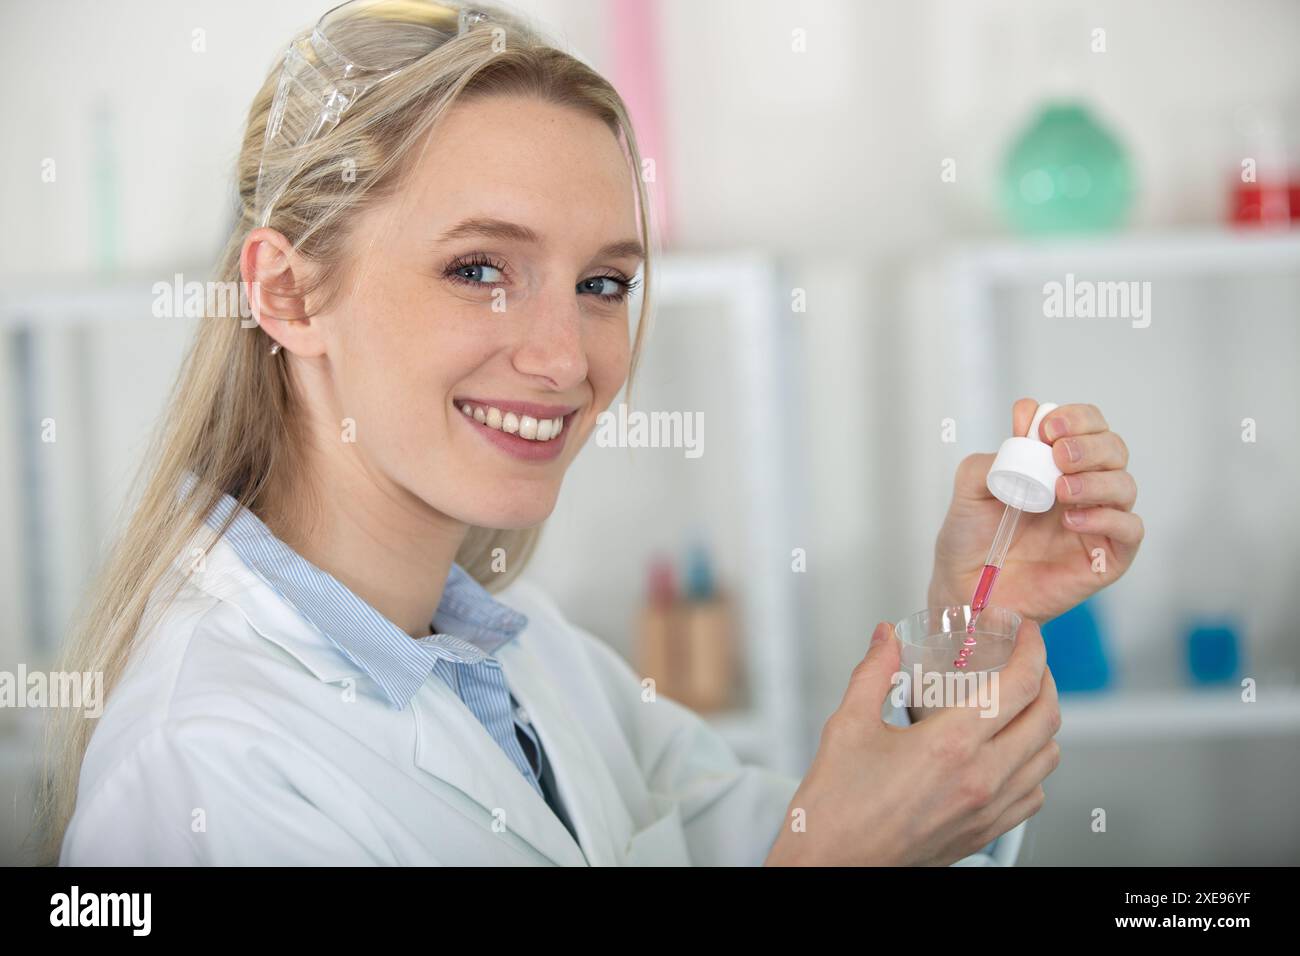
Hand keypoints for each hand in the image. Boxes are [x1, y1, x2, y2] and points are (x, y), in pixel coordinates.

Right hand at [765, 620, 1059, 865]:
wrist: (832, 865)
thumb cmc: (836, 806)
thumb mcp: (848, 725)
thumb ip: (874, 672)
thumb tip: (887, 637)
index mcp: (950, 745)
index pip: (1018, 686)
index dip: (1031, 650)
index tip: (1025, 632)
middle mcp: (981, 779)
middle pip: (1046, 718)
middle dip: (1044, 678)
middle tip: (1026, 659)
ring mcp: (988, 811)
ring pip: (1048, 758)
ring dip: (1043, 722)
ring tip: (1021, 703)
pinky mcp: (984, 834)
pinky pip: (1033, 795)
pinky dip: (1033, 766)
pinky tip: (1008, 753)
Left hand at [928, 399, 1143, 622]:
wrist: (967, 588)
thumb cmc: (971, 539)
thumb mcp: (971, 490)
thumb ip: (994, 456)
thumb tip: (1025, 419)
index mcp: (1056, 464)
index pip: (1087, 426)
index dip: (1076, 419)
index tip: (1047, 428)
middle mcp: (1084, 487)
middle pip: (1113, 449)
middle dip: (1089, 444)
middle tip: (1058, 454)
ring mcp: (1099, 521)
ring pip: (1125, 485)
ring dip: (1096, 480)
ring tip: (1060, 491)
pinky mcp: (1107, 556)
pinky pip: (1130, 529)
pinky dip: (1108, 518)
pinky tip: (1072, 520)